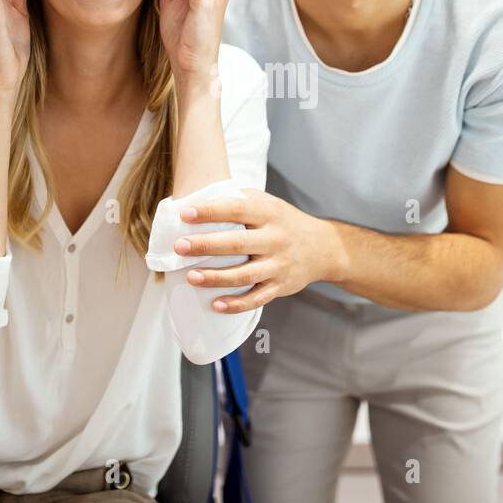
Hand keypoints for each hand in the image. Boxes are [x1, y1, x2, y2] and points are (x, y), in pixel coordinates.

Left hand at [173, 189, 336, 312]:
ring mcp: (279, 265)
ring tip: (190, 277)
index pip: (237, 209)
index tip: (185, 213)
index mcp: (270, 213)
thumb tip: (200, 198)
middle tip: (179, 246)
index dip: (211, 211)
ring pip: (245, 274)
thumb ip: (241, 200)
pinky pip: (257, 298)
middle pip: (237, 244)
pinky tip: (215, 304)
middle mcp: (276, 239)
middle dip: (206, 245)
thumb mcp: (269, 203)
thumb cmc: (284, 222)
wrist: (323, 248)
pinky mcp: (280, 287)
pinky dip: (236, 304)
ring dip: (216, 277)